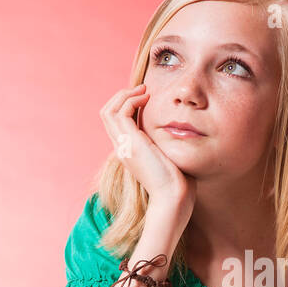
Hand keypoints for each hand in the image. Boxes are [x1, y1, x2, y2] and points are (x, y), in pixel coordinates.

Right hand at [100, 83, 195, 213]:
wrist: (174, 197)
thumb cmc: (178, 183)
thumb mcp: (169, 158)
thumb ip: (166, 145)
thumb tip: (179, 134)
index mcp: (129, 152)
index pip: (117, 123)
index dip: (127, 105)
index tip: (146, 97)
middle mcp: (122, 148)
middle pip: (108, 114)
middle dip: (123, 96)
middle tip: (143, 89)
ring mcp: (123, 146)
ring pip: (108, 111)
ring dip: (125, 95)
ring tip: (144, 90)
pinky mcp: (130, 142)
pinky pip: (119, 112)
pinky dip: (130, 100)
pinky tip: (147, 98)